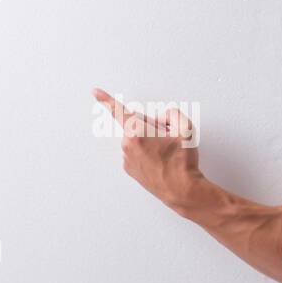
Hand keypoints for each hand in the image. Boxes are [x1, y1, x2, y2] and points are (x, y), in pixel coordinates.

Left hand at [92, 87, 201, 212]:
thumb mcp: (185, 128)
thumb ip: (172, 113)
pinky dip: (147, 153)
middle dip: (152, 127)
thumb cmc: (182, 162)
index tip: (95, 92)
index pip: (119, 111)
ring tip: (166, 154)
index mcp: (137, 132)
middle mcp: (127, 145)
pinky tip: (160, 161)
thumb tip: (162, 118)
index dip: (106, 99)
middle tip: (169, 138)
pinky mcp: (130, 169)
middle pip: (137, 125)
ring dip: (150, 141)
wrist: (182, 190)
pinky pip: (137, 153)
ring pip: (138, 140)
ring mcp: (127, 159)